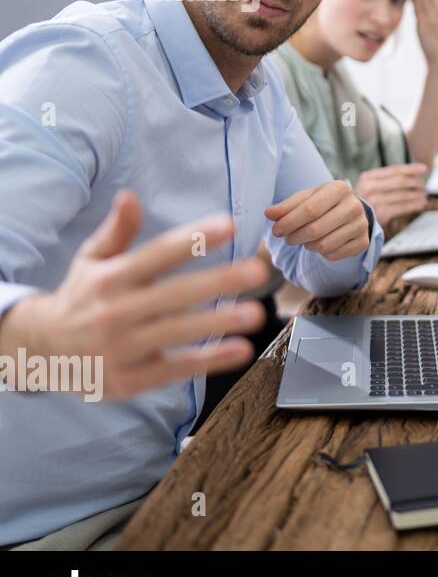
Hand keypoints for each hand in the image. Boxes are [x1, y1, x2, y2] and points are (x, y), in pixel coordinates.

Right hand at [0, 191, 267, 400]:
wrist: (42, 350)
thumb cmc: (82, 297)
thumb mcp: (91, 260)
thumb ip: (117, 232)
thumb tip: (130, 196)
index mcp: (111, 277)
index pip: (157, 254)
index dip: (193, 239)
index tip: (229, 225)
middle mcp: (115, 311)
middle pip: (174, 294)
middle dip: (217, 282)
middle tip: (256, 271)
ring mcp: (121, 347)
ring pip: (177, 332)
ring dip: (218, 323)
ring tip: (255, 314)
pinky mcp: (129, 380)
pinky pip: (173, 369)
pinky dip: (208, 362)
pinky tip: (239, 350)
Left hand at [265, 181, 370, 259]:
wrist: (348, 212)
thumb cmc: (321, 203)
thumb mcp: (304, 199)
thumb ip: (286, 207)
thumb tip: (269, 214)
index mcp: (339, 188)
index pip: (309, 210)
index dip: (289, 222)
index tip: (276, 230)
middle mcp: (354, 206)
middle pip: (315, 229)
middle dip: (294, 237)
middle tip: (287, 238)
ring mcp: (361, 225)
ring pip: (323, 245)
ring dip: (307, 245)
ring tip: (303, 240)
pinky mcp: (363, 242)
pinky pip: (333, 255)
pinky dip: (321, 253)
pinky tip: (320, 244)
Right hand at [355, 163, 429, 229]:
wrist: (353, 221)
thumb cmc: (366, 201)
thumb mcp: (370, 186)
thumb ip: (388, 179)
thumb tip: (414, 175)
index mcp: (368, 177)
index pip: (394, 170)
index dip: (411, 169)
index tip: (424, 168)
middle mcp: (370, 187)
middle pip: (401, 181)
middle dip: (416, 182)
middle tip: (424, 186)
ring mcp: (374, 201)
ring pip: (404, 195)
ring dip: (418, 195)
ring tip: (424, 195)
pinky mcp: (380, 213)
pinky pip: (403, 207)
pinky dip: (415, 205)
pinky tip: (421, 204)